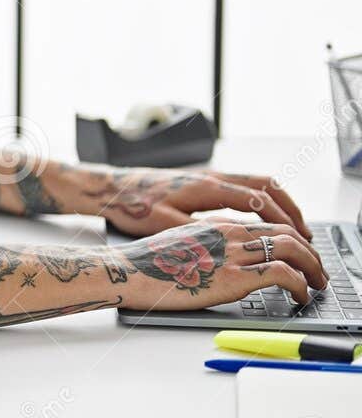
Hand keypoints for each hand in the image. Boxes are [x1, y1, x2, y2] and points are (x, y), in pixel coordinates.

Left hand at [87, 165, 312, 239]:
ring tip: (292, 227)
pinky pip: (243, 184)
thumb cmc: (132, 207)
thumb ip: (201, 232)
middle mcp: (211, 177)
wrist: (109, 187)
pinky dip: (262, 198)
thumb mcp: (165, 225)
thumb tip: (234, 241)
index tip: (300, 240)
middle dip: (291, 210)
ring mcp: (207, 176)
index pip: (259, 201)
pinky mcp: (201, 180)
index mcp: (206, 188)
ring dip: (279, 202)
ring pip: (256, 182)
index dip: (283, 221)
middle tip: (307, 235)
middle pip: (266, 186)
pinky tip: (262, 217)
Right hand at [116, 219, 328, 311]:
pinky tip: (300, 296)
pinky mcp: (235, 275)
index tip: (299, 254)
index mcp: (215, 223)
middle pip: (286, 233)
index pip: (266, 225)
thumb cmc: (143, 263)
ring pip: (293, 249)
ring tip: (316, 284)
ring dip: (313, 268)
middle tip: (317, 271)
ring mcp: (233, 252)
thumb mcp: (177, 243)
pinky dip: (301, 284)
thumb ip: (204, 243)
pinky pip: (284, 274)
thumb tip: (219, 257)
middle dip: (310, 253)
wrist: (125, 270)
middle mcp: (229, 231)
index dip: (291, 240)